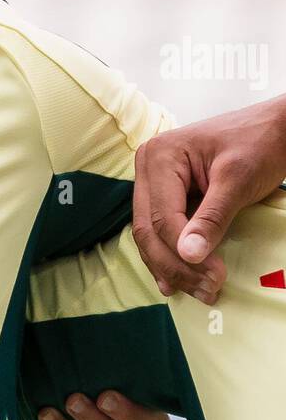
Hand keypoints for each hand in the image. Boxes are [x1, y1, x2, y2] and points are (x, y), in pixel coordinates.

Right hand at [133, 99, 285, 302]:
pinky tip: (178, 279)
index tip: (213, 276)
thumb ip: (212, 217)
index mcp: (159, 157)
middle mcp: (148, 168)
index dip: (183, 252)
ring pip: (150, 235)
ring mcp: (154, 182)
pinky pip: (161, 230)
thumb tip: (189, 255)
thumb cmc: (259, 143)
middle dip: (175, 266)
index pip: (161, 217)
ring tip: (198, 291)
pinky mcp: (166, 194)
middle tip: (207, 290)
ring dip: (171, 267)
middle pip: (149, 229)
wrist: (275, 128)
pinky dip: (171, 256)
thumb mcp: (238, 180)